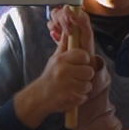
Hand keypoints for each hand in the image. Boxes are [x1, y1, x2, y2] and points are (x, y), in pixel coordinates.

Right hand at [15, 9, 98, 128]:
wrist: (39, 96)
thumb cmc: (50, 76)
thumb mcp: (55, 58)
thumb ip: (64, 45)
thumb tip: (69, 29)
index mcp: (61, 60)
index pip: (84, 55)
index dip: (84, 60)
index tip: (78, 64)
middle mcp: (63, 71)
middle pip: (89, 71)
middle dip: (85, 76)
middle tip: (75, 77)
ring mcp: (66, 86)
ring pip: (88, 85)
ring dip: (82, 88)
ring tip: (72, 86)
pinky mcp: (69, 99)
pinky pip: (84, 96)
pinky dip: (79, 97)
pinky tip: (70, 94)